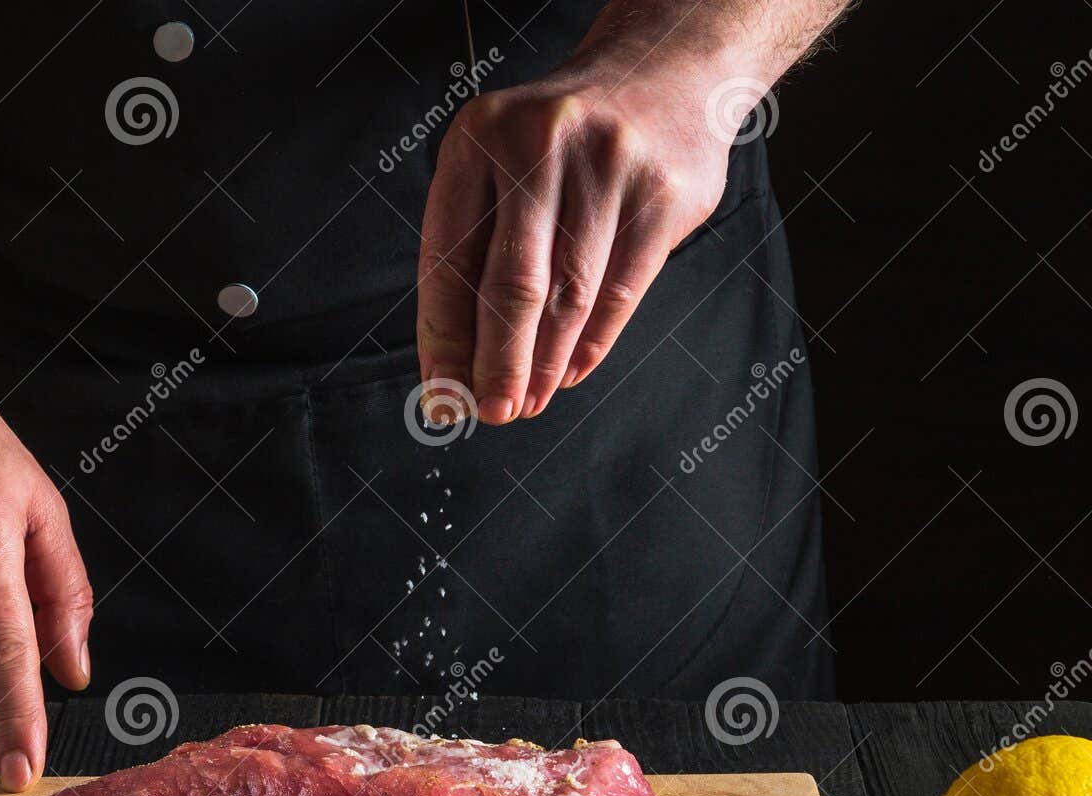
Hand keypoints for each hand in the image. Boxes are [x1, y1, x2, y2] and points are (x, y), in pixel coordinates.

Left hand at [417, 54, 732, 422]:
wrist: (664, 72)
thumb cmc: (558, 142)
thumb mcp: (497, 164)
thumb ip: (472, 248)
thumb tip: (453, 363)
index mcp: (478, 138)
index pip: (449, 258)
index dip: (444, 336)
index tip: (441, 391)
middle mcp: (540, 145)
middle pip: (513, 284)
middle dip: (498, 362)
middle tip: (490, 413)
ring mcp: (609, 166)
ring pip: (570, 295)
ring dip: (545, 363)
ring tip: (527, 401)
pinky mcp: (663, 194)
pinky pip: (621, 290)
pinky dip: (591, 343)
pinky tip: (571, 372)